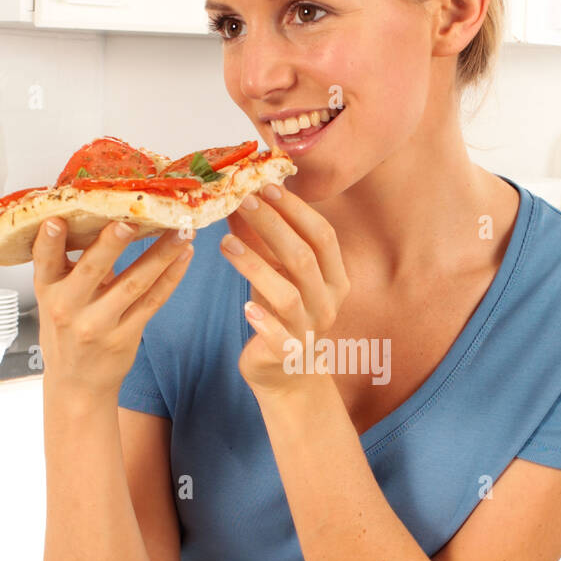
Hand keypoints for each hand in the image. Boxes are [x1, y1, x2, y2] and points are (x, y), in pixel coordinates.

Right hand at [33, 218, 194, 399]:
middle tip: (131, 219)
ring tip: (181, 231)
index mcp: (49, 291)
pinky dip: (171, 277)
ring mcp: (100, 324)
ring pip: (133, 283)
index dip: (49, 242)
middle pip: (92, 270)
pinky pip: (153, 302)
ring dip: (160, 254)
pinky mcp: (126, 336)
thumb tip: (99, 216)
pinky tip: (184, 256)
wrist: (77, 384)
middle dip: (112, 243)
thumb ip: (69, 264)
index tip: (57, 220)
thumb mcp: (53, 298)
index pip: (44, 262)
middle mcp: (70, 307)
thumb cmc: (66, 331)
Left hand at [219, 182, 349, 396]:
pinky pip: (278, 336)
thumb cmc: (282, 313)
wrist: (287, 373)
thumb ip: (265, 241)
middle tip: (243, 202)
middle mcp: (328, 303)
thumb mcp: (279, 274)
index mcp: (335, 279)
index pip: (324, 237)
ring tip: (226, 245)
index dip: (297, 210)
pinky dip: (262, 320)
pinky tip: (245, 306)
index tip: (268, 187)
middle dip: (273, 226)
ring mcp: (309, 330)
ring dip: (256, 266)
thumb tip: (239, 197)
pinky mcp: (288, 353)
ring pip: (288, 294)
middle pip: (304, 258)